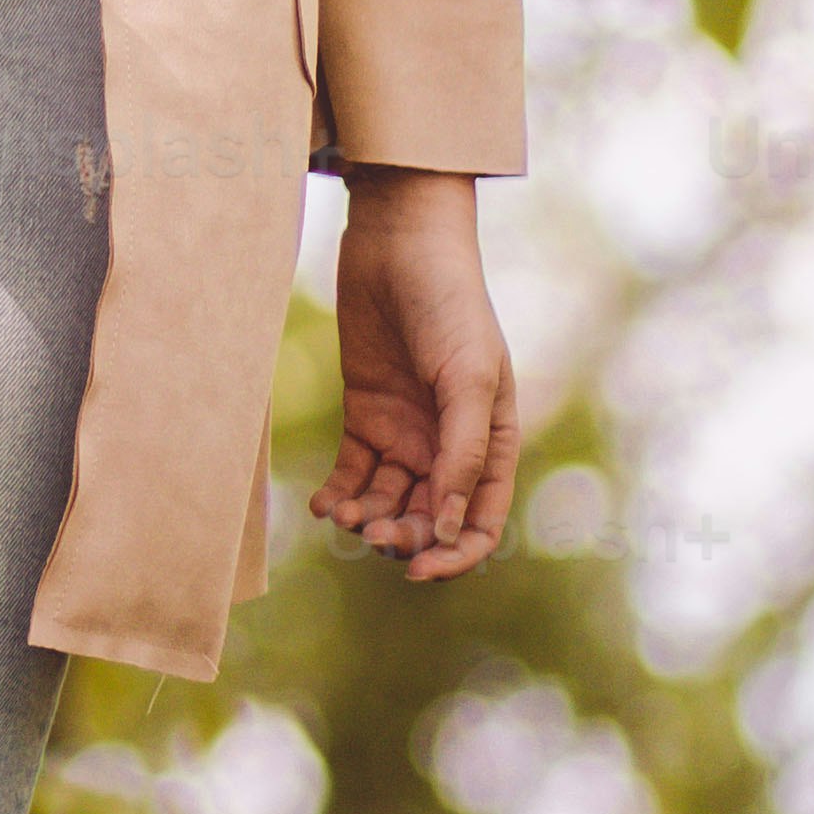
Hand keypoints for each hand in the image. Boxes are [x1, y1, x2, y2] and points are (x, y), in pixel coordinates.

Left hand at [312, 167, 515, 576]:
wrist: (400, 245)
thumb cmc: (450, 306)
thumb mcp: (468, 380)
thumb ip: (462, 455)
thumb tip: (452, 529)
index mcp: (491, 443)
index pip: (482, 524)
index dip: (454, 556)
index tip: (416, 568)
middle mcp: (449, 446)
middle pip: (429, 520)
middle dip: (403, 538)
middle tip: (371, 532)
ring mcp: (406, 432)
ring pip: (388, 502)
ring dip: (367, 519)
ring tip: (343, 512)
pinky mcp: (365, 415)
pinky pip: (353, 473)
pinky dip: (339, 493)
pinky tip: (322, 502)